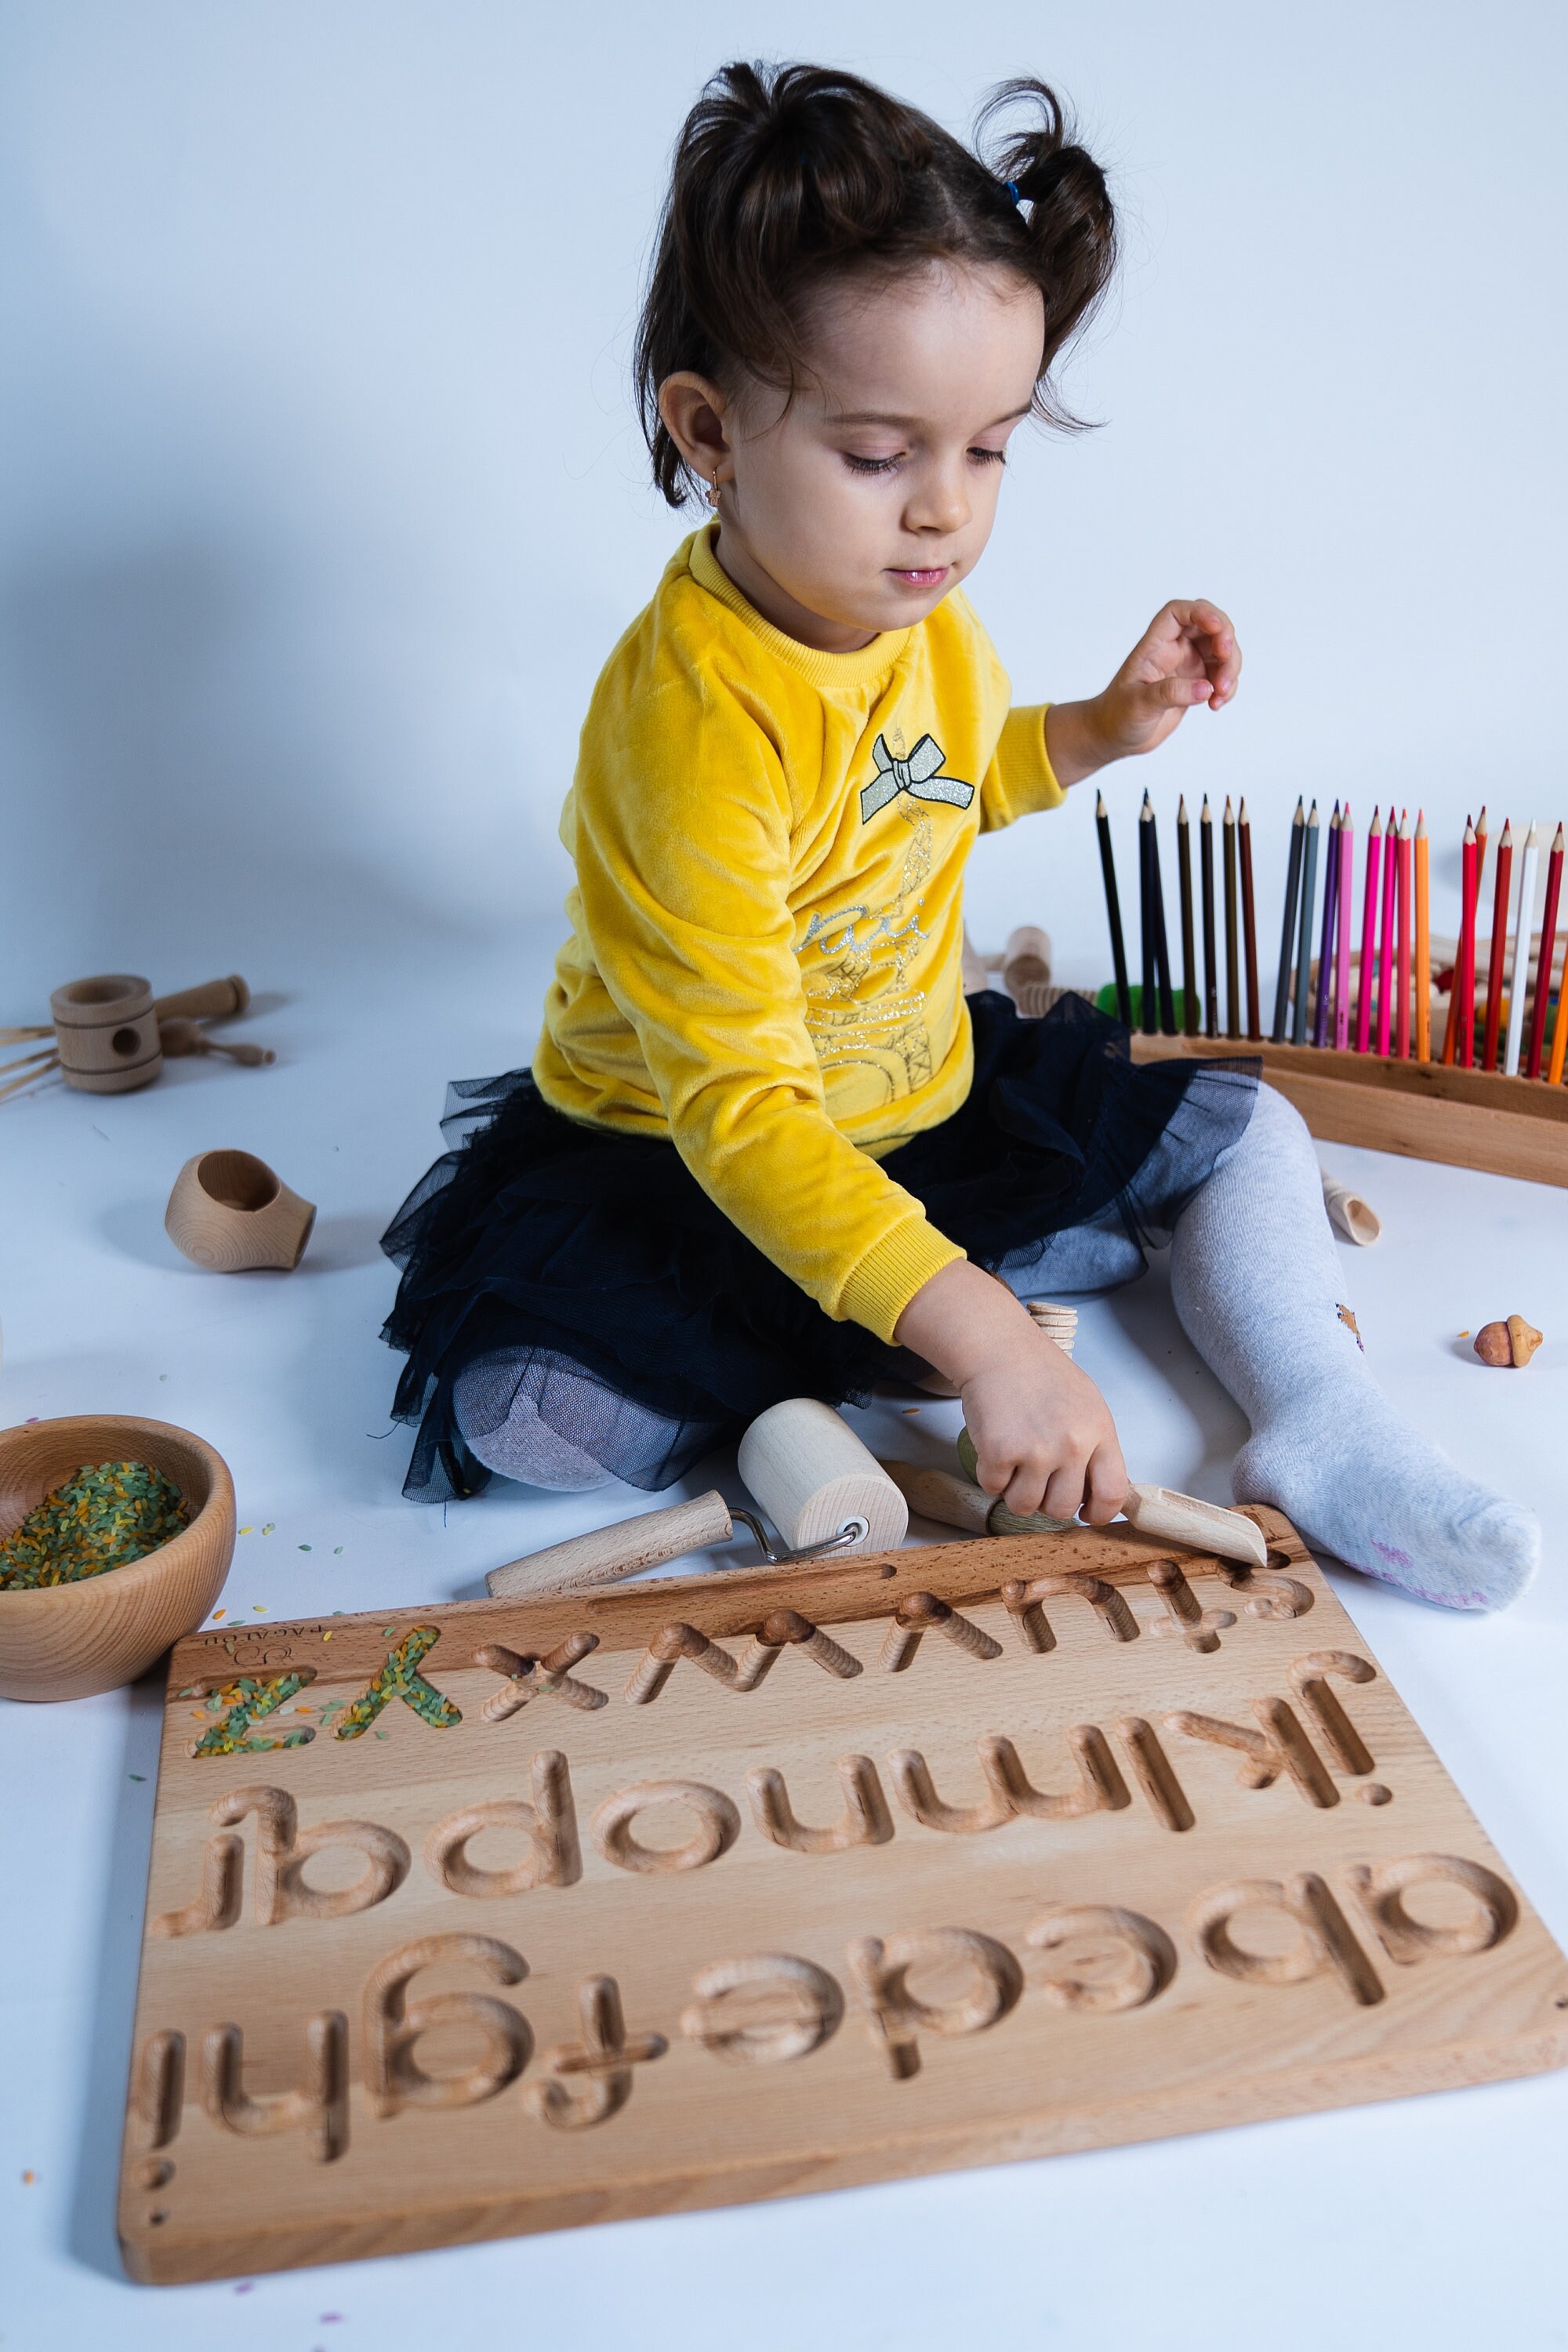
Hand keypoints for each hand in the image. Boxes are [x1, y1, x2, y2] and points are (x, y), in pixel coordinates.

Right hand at [893, 1260, 1128, 1522]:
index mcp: (1099, 1431)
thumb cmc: (1041, 1374)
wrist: (999, 1349)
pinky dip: (990, 1474)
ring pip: (1025, 1506)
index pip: (1112, 1493)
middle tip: (1038, 1478)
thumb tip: (1097, 1492)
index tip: (1086, 1514)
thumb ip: (1095, 1447)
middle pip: (1062, 1508)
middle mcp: (1072, 1444)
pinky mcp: (999, 1452)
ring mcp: (1035, 1450)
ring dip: (1015, 1491)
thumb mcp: (1087, 1405)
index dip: (1099, 1513)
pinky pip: (993, 1488)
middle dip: (1047, 1501)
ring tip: (1014, 1461)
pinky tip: (995, 1447)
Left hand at [1045, 600, 1241, 786]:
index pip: (1178, 612)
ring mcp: (1186, 665)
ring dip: (1230, 669)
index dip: (1200, 612)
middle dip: (1226, 641)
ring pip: (1221, 651)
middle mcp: (1173, 649)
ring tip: (1220, 696)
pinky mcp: (1195, 683)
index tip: (1217, 628)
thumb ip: (1171, 693)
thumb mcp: (1139, 705)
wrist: (1114, 737)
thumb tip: (1205, 688)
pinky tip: (1215, 705)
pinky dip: (1227, 687)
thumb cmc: (1117, 716)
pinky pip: (1221, 675)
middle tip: (1227, 666)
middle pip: (1209, 627)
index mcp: (1154, 645)